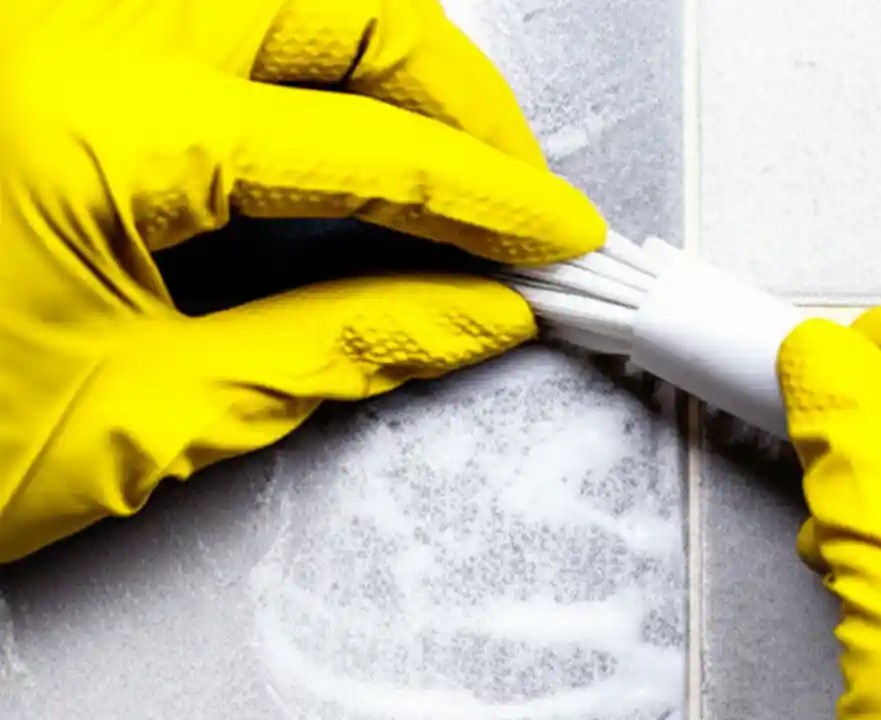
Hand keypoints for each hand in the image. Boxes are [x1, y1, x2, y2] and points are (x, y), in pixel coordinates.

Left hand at [0, 0, 604, 562]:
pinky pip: (207, 21)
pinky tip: (327, 141)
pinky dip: (296, 69)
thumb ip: (334, 353)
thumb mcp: (141, 422)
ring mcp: (44, 24)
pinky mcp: (35, 44)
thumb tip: (469, 315)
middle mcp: (63, 34)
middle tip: (510, 184)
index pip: (372, 149)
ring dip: (382, 60)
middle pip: (345, 6)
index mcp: (94, 134)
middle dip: (459, 92)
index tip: (554, 236)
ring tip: (435, 155)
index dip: (492, 198)